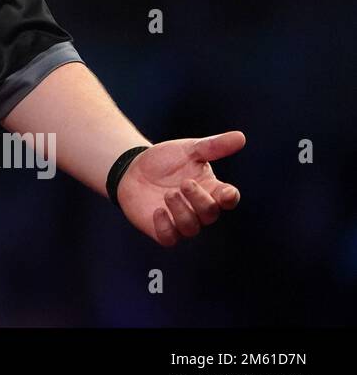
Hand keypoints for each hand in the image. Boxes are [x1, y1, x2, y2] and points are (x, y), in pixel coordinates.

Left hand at [116, 131, 244, 245]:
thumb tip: (241, 136)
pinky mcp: (162, 229)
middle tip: (184, 183)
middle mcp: (199, 208)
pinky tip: (158, 211)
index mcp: (210, 189)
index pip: (228, 198)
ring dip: (181, 211)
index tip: (226, 193)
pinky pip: (169, 238)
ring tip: (168, 193)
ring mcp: (181, 221)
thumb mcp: (188, 149)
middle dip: (199, 200)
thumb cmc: (166, 160)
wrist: (133, 168)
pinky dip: (166, 227)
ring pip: (191, 227)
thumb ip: (213, 146)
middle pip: (210, 214)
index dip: (230, 198)